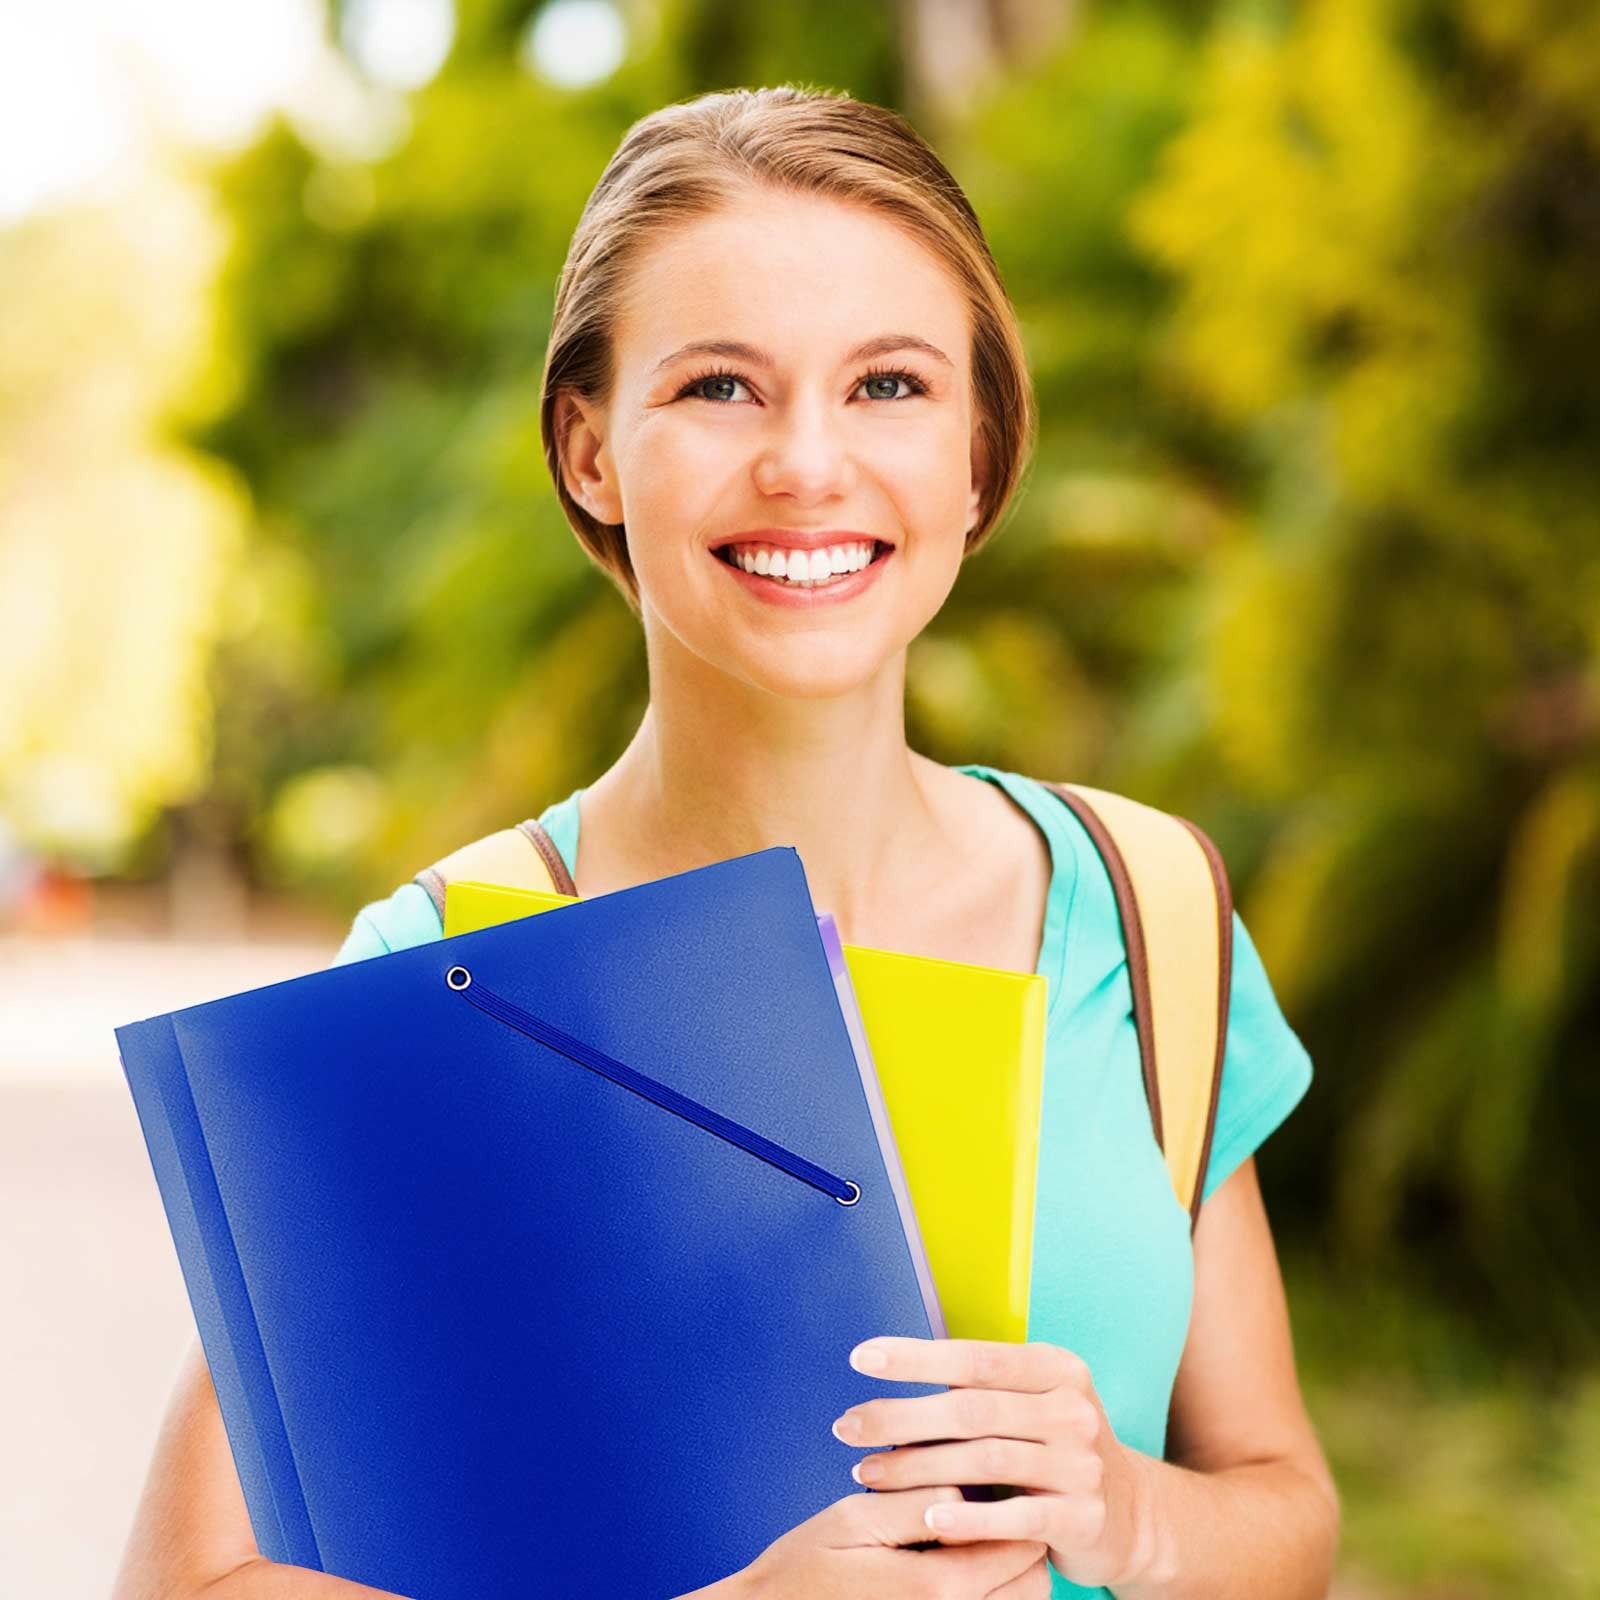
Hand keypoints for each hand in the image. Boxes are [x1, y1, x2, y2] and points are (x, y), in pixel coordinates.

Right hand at [736, 1485, 1049, 1598]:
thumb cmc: (808, 1568)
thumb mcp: (853, 1521)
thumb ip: (915, 1502)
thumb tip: (966, 1485)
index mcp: (936, 1587)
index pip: (1018, 1542)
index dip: (1018, 1502)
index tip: (1005, 1471)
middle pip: (1032, 1582)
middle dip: (1023, 1536)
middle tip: (995, 1499)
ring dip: (1012, 1567)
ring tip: (979, 1530)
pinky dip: (993, 1589)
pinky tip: (960, 1558)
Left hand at [831, 1337, 1155, 1589]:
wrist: (1131, 1516)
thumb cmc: (1055, 1451)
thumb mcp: (1029, 1405)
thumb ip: (977, 1389)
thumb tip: (891, 1370)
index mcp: (1055, 1368)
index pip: (974, 1356)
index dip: (915, 1357)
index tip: (861, 1357)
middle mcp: (1072, 1408)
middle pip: (971, 1408)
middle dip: (900, 1416)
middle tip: (847, 1425)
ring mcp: (1082, 1463)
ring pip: (985, 1459)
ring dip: (918, 1468)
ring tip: (867, 1473)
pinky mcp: (1084, 1515)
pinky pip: (1017, 1516)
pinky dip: (970, 1518)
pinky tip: (929, 1520)